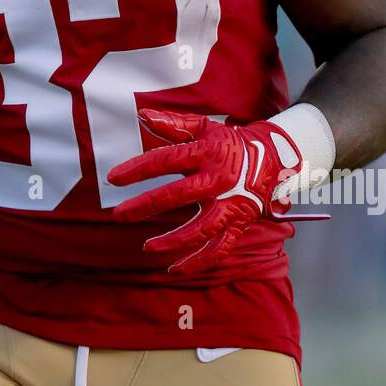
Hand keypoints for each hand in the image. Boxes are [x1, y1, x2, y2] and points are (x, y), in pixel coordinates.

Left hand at [107, 109, 326, 274]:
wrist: (272, 160)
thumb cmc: (228, 143)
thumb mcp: (204, 128)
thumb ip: (173, 124)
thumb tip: (142, 115)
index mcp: (206, 153)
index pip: (165, 160)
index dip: (137, 169)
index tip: (113, 179)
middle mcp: (217, 180)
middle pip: (176, 195)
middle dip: (145, 206)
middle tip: (119, 215)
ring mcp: (229, 205)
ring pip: (200, 228)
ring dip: (172, 240)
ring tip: (147, 247)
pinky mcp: (237, 223)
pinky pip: (218, 248)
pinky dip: (198, 262)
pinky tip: (174, 270)